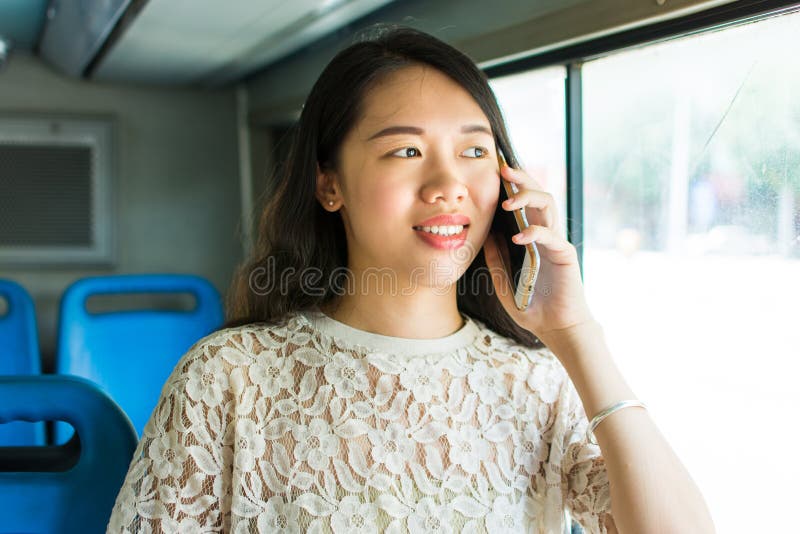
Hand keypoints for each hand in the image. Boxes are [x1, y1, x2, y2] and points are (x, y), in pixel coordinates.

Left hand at [482, 163, 596, 341]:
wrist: (554, 328)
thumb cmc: (531, 305)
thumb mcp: (503, 281)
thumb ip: (495, 259)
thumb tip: (484, 235)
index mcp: (532, 237)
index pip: (524, 203)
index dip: (513, 185)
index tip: (495, 172)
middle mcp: (546, 234)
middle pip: (539, 194)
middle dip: (522, 178)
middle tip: (504, 169)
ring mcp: (556, 242)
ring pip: (548, 205)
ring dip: (528, 198)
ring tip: (507, 203)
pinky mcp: (565, 255)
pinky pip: (551, 235)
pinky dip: (535, 232)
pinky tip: (518, 237)